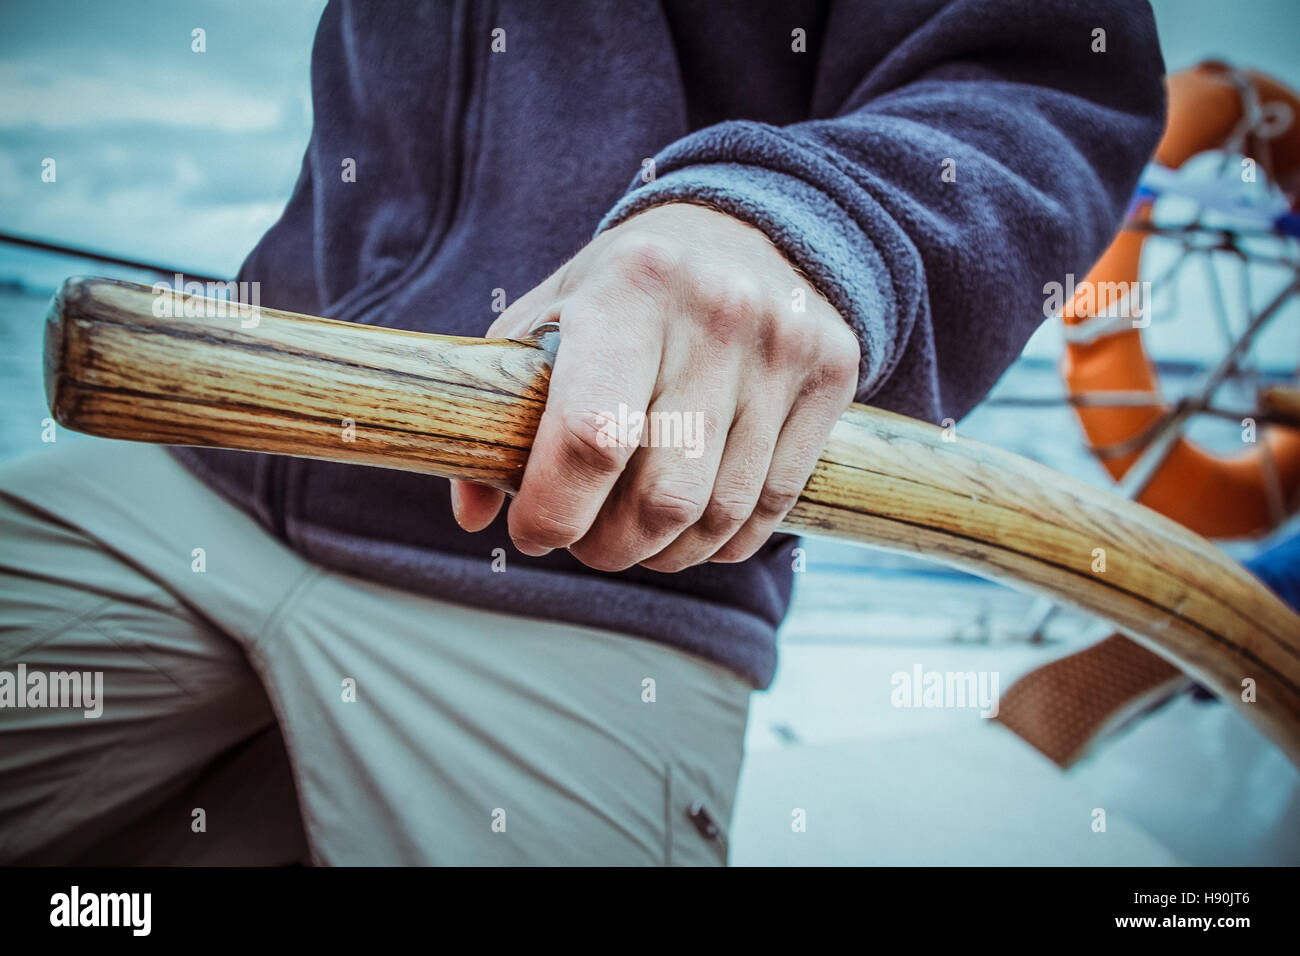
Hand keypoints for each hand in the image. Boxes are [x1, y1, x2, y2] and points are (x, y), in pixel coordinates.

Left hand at [450, 201, 859, 572]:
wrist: (746, 231)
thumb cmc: (628, 288)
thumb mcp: (553, 316)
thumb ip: (505, 407)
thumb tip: (474, 511)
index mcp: (630, 289)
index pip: (592, 435)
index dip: (555, 508)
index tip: (534, 531)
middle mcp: (717, 314)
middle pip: (661, 495)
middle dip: (609, 547)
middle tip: (587, 544)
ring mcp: (783, 348)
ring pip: (719, 513)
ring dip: (665, 553)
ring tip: (636, 540)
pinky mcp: (833, 375)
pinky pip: (772, 505)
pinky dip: (722, 541)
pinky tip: (692, 530)